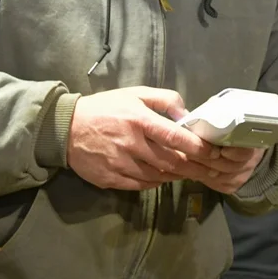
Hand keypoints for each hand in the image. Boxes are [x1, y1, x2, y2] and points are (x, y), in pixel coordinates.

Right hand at [66, 87, 264, 191]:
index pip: (175, 136)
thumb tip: (186, 113)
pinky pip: (140, 185)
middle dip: (193, 167)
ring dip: (176, 176)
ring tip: (188, 172)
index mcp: (139, 119)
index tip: (212, 152)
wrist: (65, 128)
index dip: (196, 147)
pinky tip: (163, 177)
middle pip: (170, 161)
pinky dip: (156, 182)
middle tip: (208, 169)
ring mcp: (120, 163)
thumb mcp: (135, 93)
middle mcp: (131, 143)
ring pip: (157, 176)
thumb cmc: (105, 107)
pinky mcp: (110, 178)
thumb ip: (164, 99)